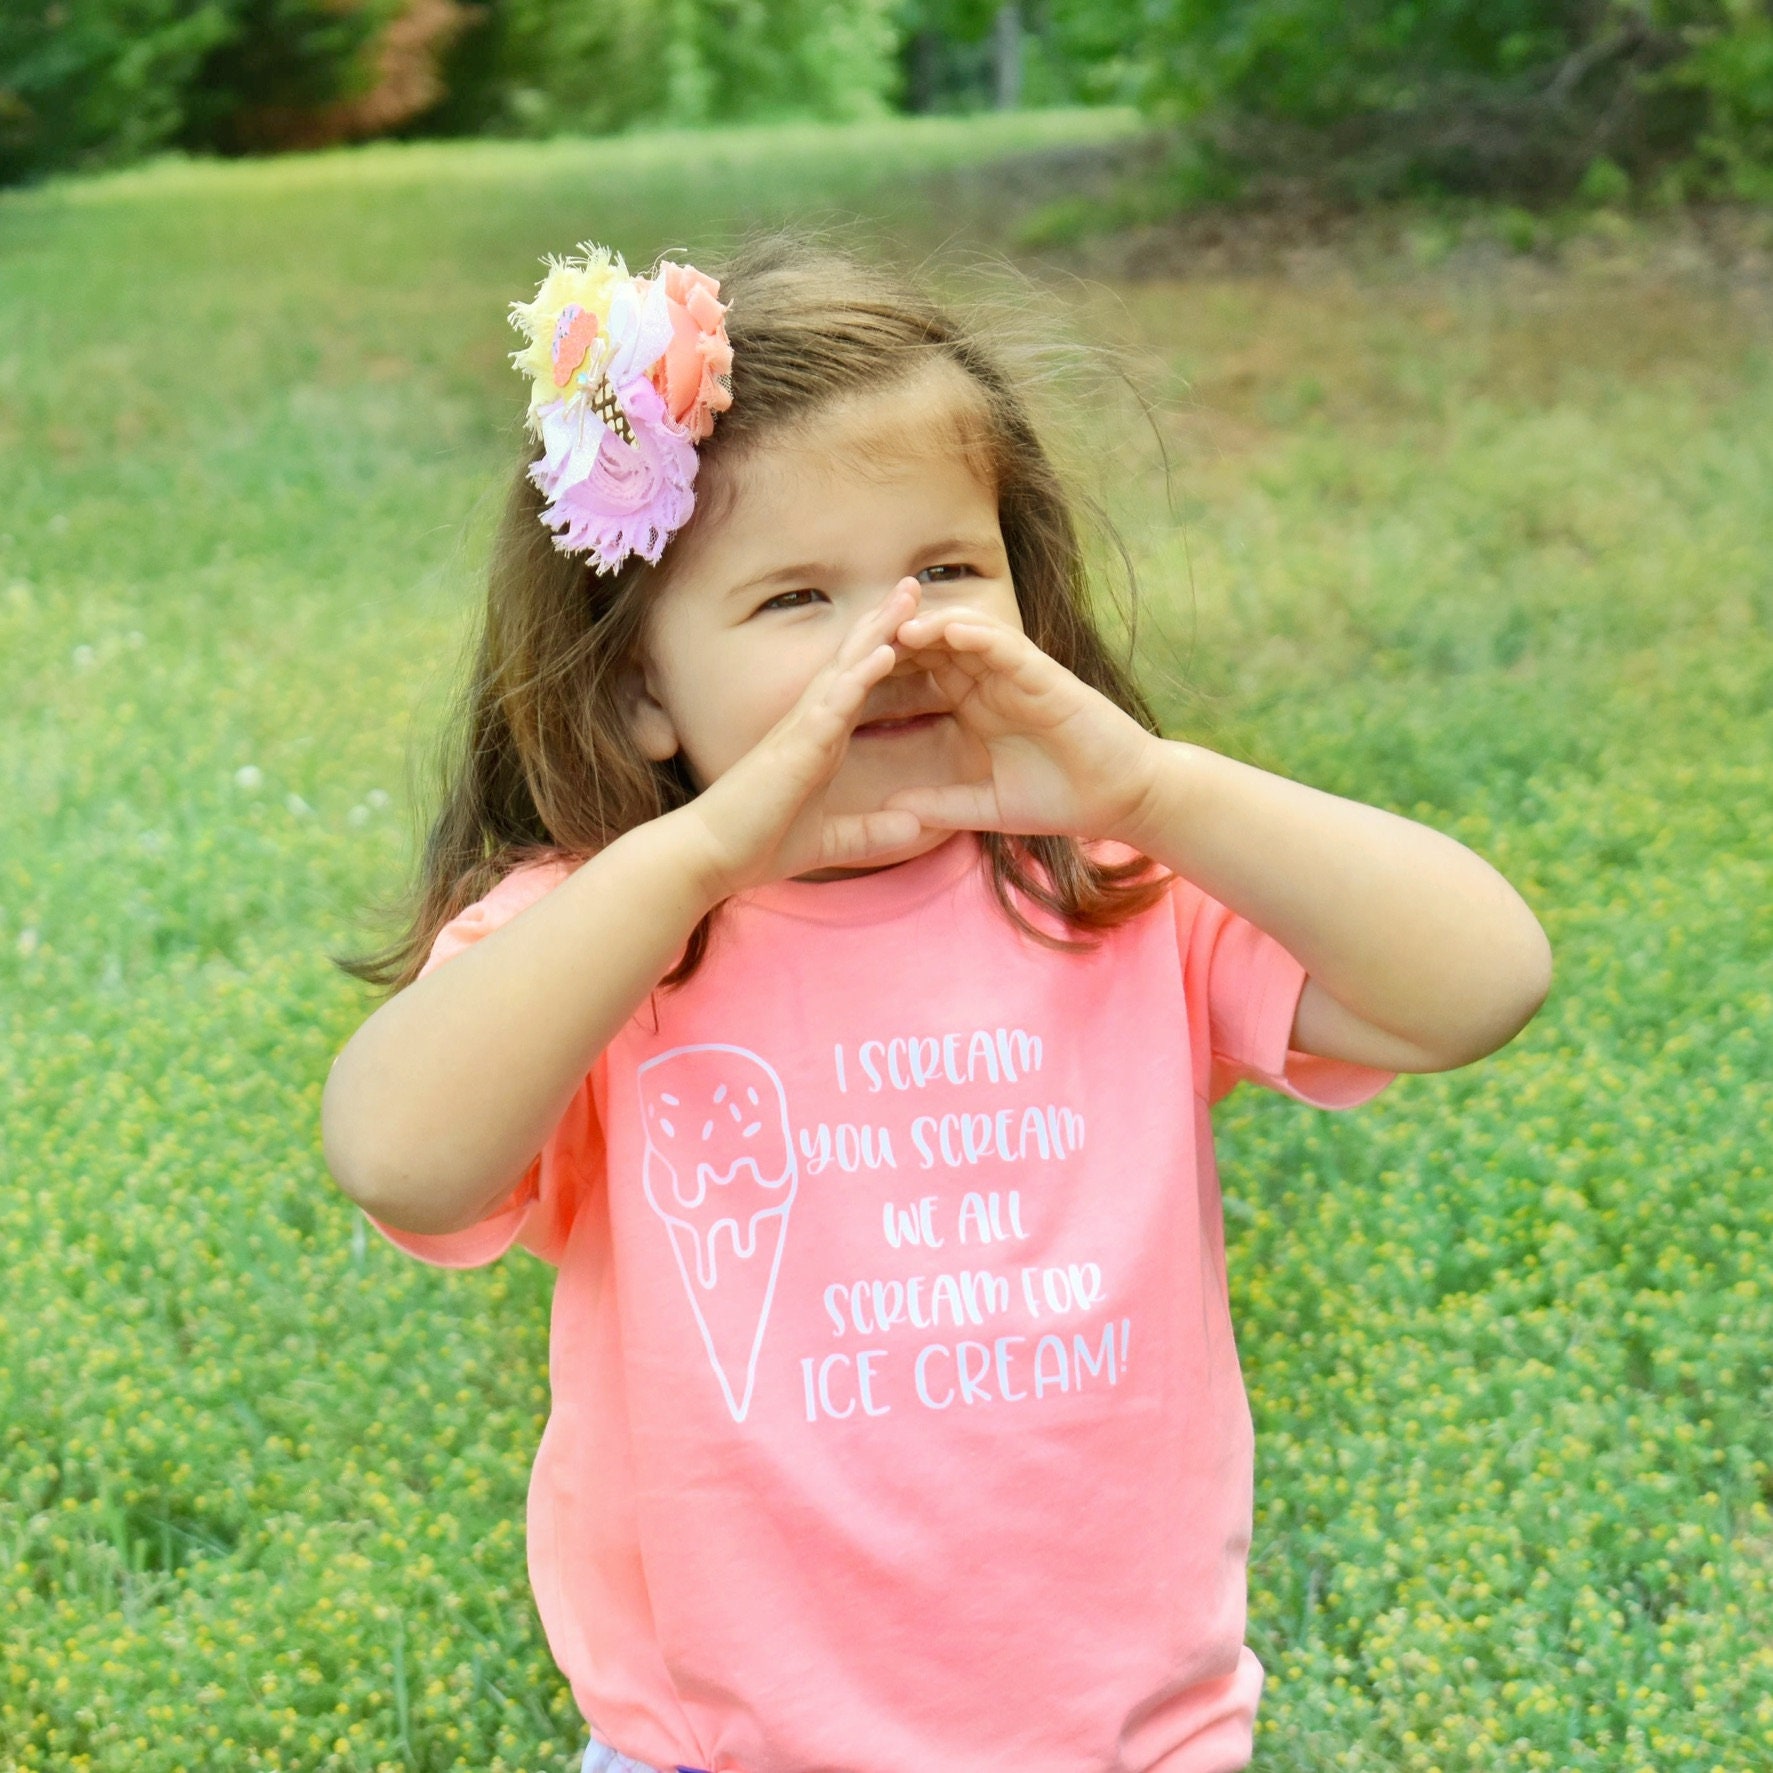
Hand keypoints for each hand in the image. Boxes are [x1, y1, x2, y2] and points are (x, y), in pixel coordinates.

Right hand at [670, 579, 928, 900]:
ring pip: (845, 668)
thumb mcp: (829, 842)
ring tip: (908, 595)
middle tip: (915, 584)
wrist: (708, 857)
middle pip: (852, 661)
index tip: (918, 625)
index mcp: (819, 739)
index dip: (885, 652)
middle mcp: (810, 724)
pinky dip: (860, 676)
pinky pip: (833, 703)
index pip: (857, 685)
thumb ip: (869, 834)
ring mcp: (801, 730)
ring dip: (878, 630)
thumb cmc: (756, 843)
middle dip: (884, 622)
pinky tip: (886, 651)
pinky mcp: (795, 747)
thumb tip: (913, 829)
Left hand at [880, 606, 1162, 842]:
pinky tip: (946, 632)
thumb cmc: (1058, 798)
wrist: (1118, 800)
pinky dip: (975, 634)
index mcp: (975, 706)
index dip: (884, 670)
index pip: (921, 675)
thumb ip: (943, 803)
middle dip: (896, 637)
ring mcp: (1016, 674)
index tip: (842, 674)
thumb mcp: (986, 807)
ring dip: (929, 627)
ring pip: (964, 635)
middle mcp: (991, 682)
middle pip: (934, 646)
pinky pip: (1004, 644)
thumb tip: (893, 807)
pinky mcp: (1044, 675)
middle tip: (856, 635)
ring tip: (893, 628)